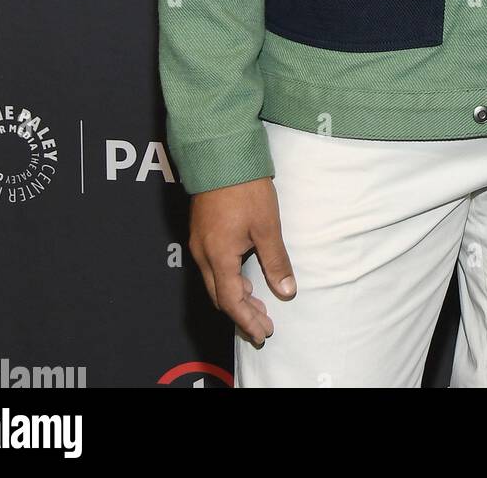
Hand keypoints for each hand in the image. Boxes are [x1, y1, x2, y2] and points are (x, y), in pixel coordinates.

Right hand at [188, 177, 295, 344]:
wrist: (221, 154)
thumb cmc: (245, 188)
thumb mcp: (267, 226)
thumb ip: (275, 261)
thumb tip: (286, 291)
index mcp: (218, 257)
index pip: (231, 301)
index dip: (248, 320)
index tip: (264, 332)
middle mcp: (203, 254)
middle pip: (219, 296)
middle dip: (241, 313)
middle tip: (263, 323)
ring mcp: (199, 242)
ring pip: (214, 281)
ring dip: (235, 296)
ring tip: (258, 303)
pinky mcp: (201, 230)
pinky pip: (212, 266)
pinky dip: (228, 279)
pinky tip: (244, 277)